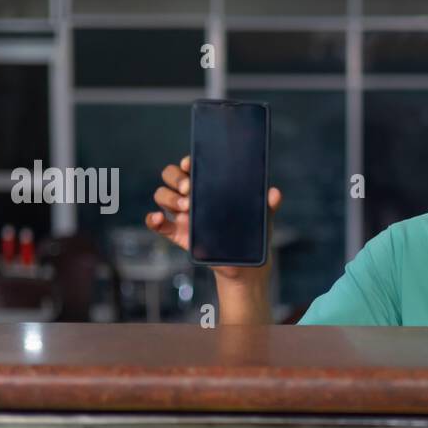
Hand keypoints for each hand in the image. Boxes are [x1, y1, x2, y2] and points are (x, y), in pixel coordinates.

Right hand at [149, 155, 282, 281]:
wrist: (244, 266)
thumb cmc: (251, 235)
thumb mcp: (262, 219)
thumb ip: (268, 205)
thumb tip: (274, 193)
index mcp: (210, 187)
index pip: (192, 167)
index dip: (188, 162)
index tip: (191, 164)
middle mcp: (192, 196)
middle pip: (171, 176)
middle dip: (176, 178)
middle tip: (189, 189)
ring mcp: (182, 214)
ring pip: (162, 195)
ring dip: (169, 198)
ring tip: (186, 208)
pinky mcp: (176, 233)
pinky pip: (157, 223)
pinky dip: (152, 219)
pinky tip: (157, 218)